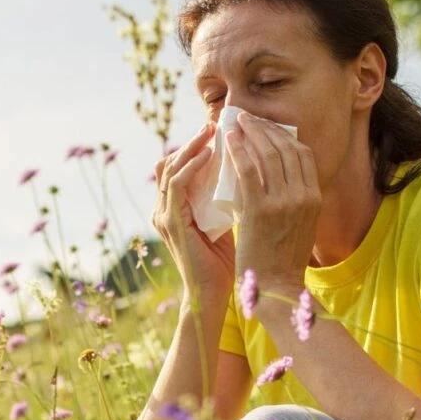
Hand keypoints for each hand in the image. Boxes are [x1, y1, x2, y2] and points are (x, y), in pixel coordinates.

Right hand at [152, 121, 235, 306]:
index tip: (223, 132)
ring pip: (170, 167)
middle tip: (217, 123)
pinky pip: (176, 184)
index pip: (180, 167)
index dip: (197, 146)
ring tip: (213, 130)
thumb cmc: (230, 262)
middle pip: (170, 161)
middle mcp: (164, 209)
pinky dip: (191, 165)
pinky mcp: (170, 223)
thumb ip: (233, 199)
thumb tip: (256, 172)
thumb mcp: (231, 221)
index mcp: (176, 209)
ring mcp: (164, 216)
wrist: (217, 296)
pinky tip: (209, 154)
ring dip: (191, 145)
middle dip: (193, 140)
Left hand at [224, 111, 320, 296]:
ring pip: (267, 154)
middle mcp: (303, 196)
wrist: (275, 286)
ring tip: (236, 123)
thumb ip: (295, 199)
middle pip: (285, 148)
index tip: (267, 128)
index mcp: (315, 198)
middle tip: (247, 118)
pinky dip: (238, 150)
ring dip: (250, 133)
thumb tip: (275, 173)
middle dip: (265, 128)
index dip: (284, 136)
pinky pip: (247, 169)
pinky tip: (228, 140)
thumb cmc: (282, 258)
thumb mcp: (301, 224)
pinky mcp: (259, 209)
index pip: (303, 154)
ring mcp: (282, 202)